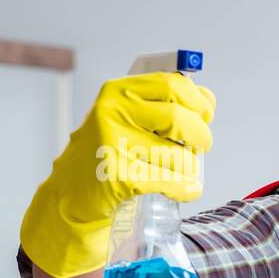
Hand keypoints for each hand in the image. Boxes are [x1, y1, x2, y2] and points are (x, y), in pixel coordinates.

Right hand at [20, 72, 215, 277]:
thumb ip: (162, 103)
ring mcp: (113, 144)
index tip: (206, 115)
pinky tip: (184, 189)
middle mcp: (112, 113)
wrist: (72, 193)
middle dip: (201, 136)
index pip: (173, 84)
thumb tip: (207, 97)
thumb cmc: (110, 151)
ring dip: (190, 168)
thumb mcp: (127, 117)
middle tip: (201, 146)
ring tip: (182, 171)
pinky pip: (172, 182)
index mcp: (118, 91)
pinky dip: (186, 189)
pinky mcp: (119, 176)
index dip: (199, 101)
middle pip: (180, 119)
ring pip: (179, 155)